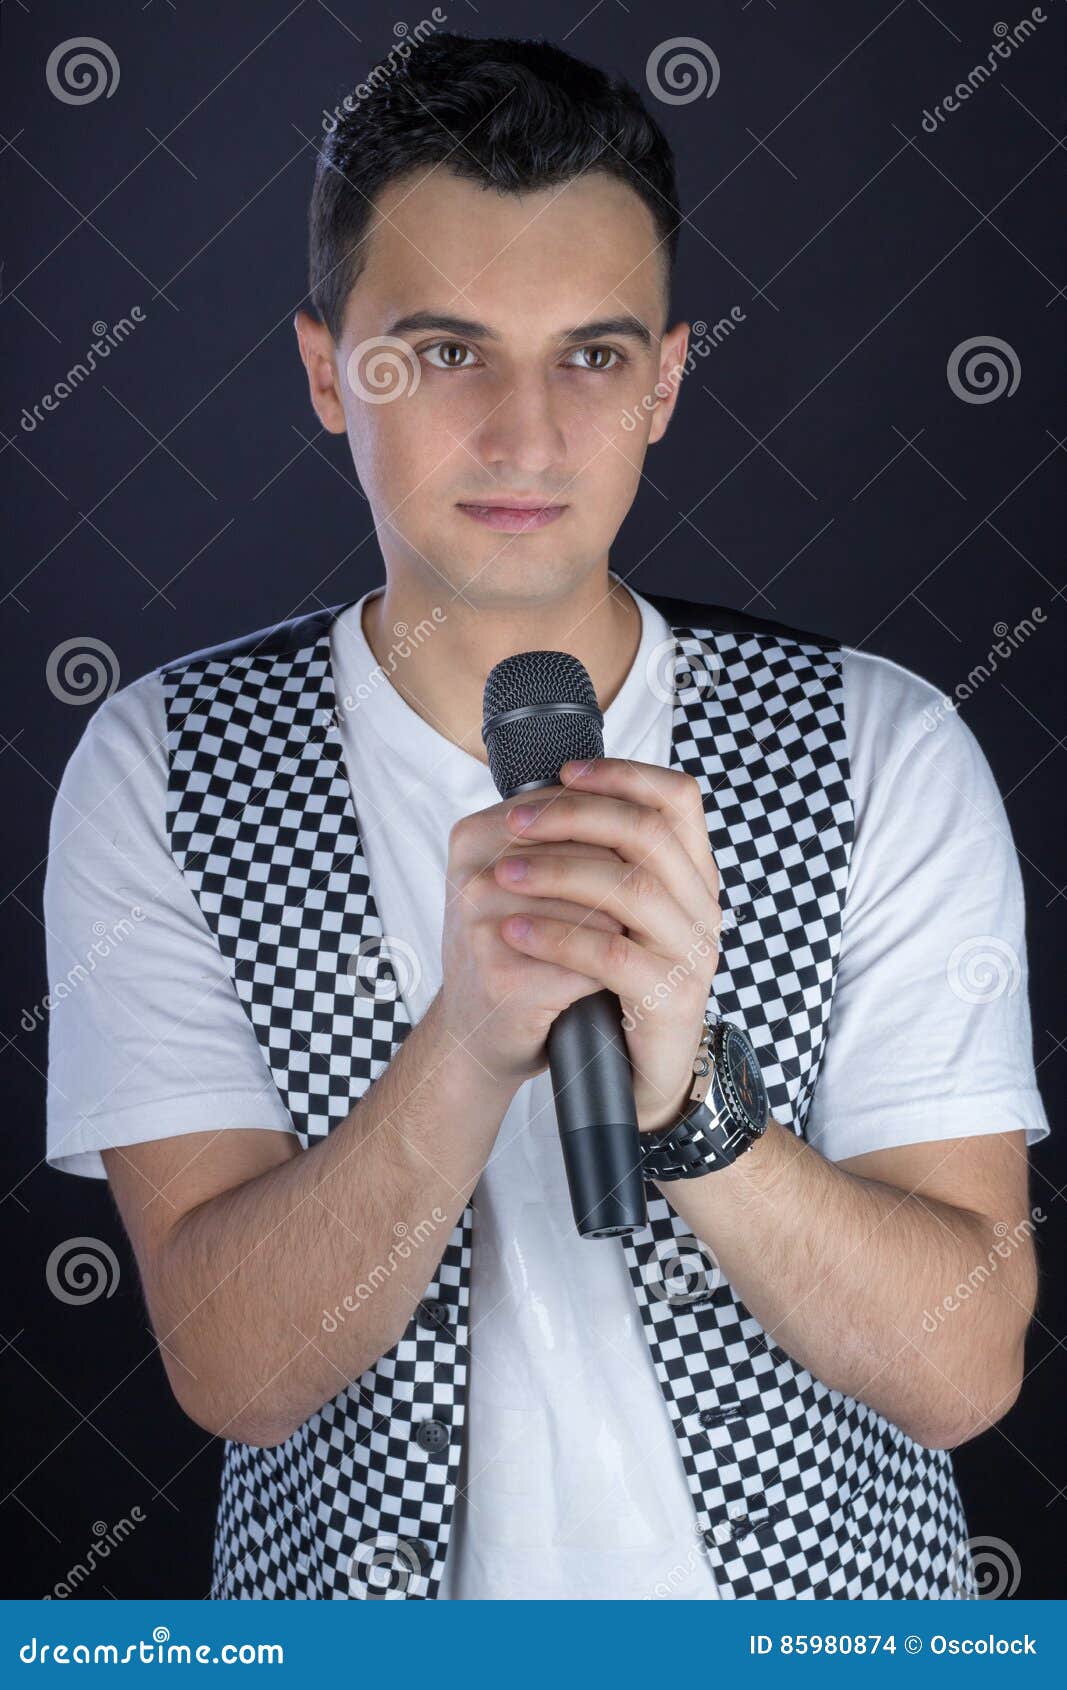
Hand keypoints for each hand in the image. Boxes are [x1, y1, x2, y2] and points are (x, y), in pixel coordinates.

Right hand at [439, 794, 629, 1089]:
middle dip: (626, 889)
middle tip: (631, 917)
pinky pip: (591, 961)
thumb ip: (567, 835)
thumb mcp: (526, 879)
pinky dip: (611, 972)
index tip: (628, 869)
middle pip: (593, 858)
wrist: (479, 1029)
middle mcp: (473, 877)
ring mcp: (484, 928)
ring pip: (600, 910)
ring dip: (625, 931)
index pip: (577, 812)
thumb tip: (648, 813)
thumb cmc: (514, 947)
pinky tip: (605, 980)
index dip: (618, 842)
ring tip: (618, 947)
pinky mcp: (504, 979)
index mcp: (475, 835)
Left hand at [494, 758, 721, 1129]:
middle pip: (648, 833)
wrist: (630, 1079)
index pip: (678, 799)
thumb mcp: (609, 914)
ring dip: (558, 873)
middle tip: (515, 821)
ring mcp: (693, 955)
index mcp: (692, 876)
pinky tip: (514, 933)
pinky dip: (558, 938)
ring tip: (501, 875)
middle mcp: (703, 908)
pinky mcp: (671, 1000)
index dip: (623, 775)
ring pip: (633, 890)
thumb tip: (538, 798)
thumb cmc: (608, 988)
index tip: (565, 773)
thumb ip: (596, 861)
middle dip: (574, 817)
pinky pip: (613, 956)